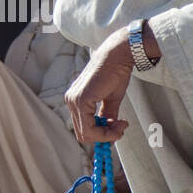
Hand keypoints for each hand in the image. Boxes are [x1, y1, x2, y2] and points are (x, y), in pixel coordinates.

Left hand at [65, 29, 136, 144]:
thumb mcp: (110, 100)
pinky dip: (105, 132)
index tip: (119, 130)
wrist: (118, 56)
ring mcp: (74, 100)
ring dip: (107, 135)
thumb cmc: (115, 74)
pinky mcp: (81, 100)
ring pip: (86, 134)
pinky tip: (118, 123)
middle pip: (83, 135)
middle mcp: (70, 101)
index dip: (101, 135)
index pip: (83, 128)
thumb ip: (106, 117)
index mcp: (75, 100)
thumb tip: (110, 135)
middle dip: (105, 136)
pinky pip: (90, 129)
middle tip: (121, 129)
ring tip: (122, 125)